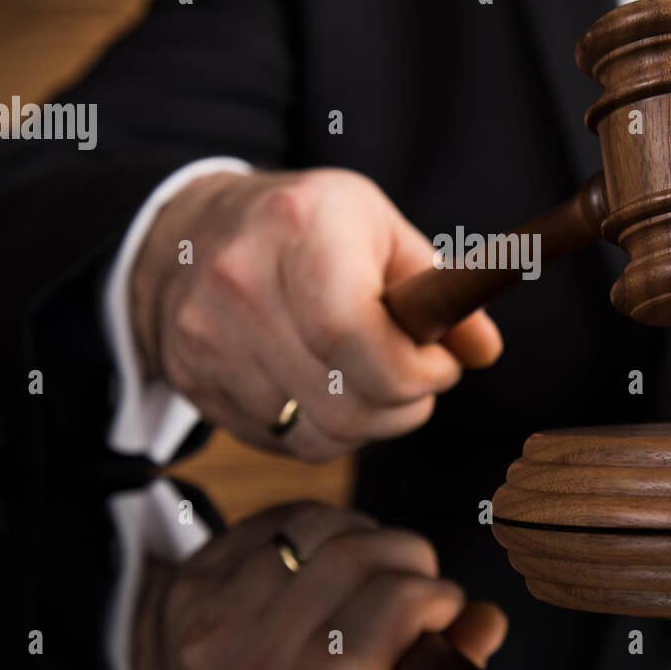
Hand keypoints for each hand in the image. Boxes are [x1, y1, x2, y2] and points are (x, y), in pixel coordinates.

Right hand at [130, 168, 502, 460]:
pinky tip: (324, 389)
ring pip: (318, 436)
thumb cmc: (305, 226)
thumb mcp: (379, 227)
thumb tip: (482, 351)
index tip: (439, 366)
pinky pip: (283, 443)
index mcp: (298, 227)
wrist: (188, 234)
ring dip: (367, 424)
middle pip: (342, 403)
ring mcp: (208, 339)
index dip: (412, 371)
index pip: (353, 333)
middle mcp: (240, 282)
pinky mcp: (194, 383)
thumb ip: (440, 286)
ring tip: (372, 381)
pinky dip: (321, 430)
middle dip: (403, 405)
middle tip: (414, 377)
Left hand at [132, 501, 507, 669]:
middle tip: (416, 575)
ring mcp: (214, 627)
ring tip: (370, 563)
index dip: (426, 596)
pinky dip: (318, 522)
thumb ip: (440, 666)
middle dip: (405, 553)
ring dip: (362, 532)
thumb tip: (487, 620)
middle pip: (349, 562)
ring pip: (317, 528)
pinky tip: (326, 553)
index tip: (445, 602)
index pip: (379, 616)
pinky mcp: (195, 584)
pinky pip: (279, 517)